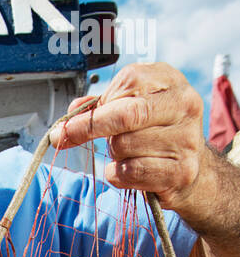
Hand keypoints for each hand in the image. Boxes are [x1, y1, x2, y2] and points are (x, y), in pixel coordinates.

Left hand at [51, 63, 206, 216]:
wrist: (191, 173)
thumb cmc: (154, 137)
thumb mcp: (132, 111)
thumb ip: (101, 107)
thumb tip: (71, 114)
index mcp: (171, 81)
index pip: (129, 82)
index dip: (99, 102)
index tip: (75, 119)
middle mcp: (184, 105)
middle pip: (126, 114)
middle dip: (90, 127)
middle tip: (65, 136)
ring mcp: (186, 139)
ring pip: (125, 146)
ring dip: (113, 155)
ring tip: (125, 154)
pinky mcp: (181, 171)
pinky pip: (131, 172)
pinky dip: (118, 175)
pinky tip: (126, 172)